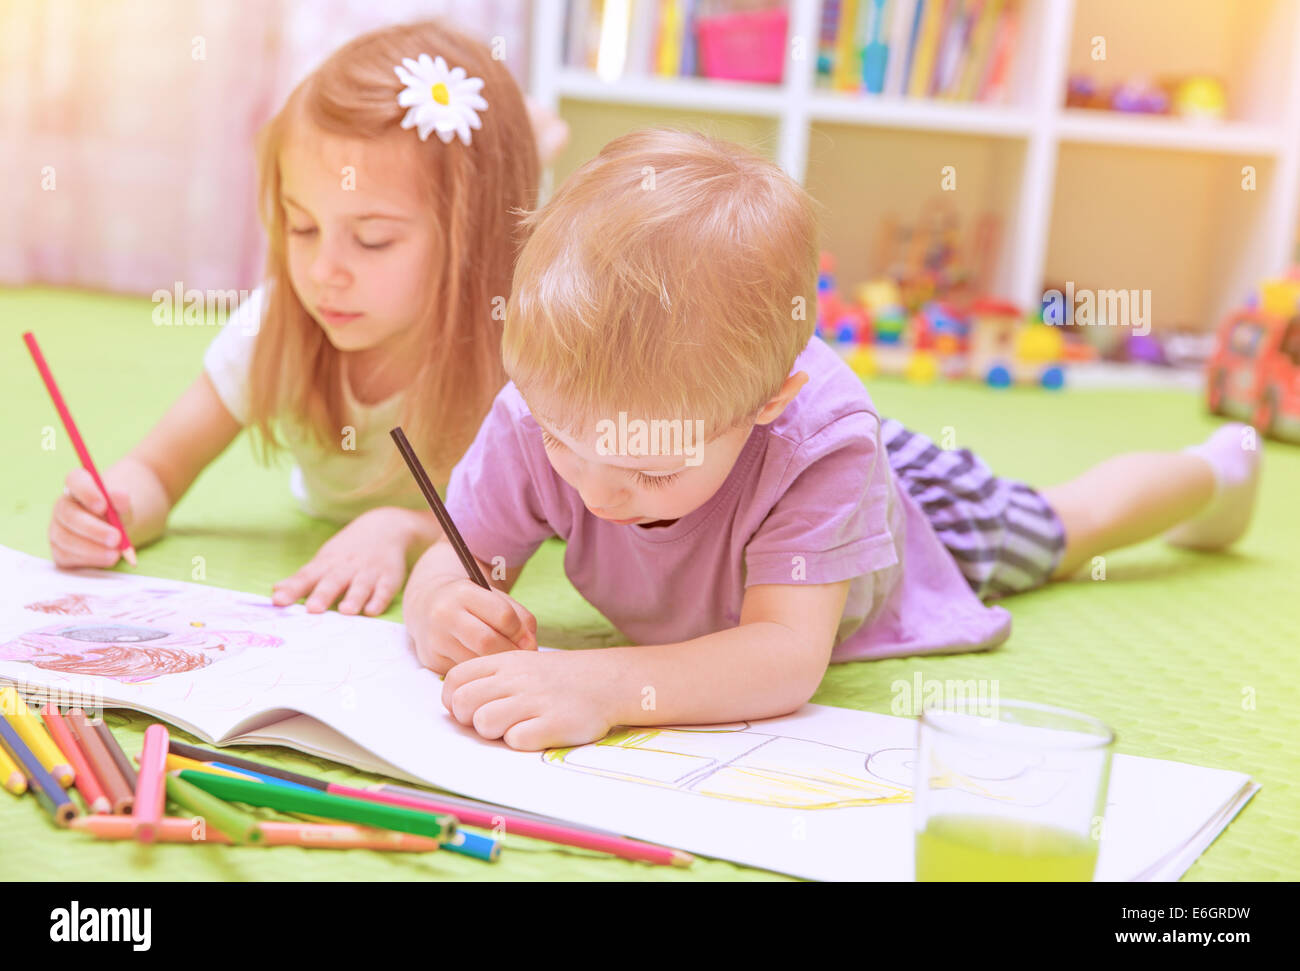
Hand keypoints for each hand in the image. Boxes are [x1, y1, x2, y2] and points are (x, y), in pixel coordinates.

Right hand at [49, 468, 132, 568]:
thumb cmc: (116, 514)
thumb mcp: (124, 507)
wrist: (114, 532)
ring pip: (66, 539)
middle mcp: (63, 506)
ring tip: (115, 554)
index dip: (87, 492)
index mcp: (78, 486)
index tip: (103, 506)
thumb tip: (122, 495)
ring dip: (92, 549)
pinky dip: (87, 560)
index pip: (75, 480)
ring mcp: (57, 528)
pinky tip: (106, 560)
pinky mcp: (58, 550)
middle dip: (93, 529)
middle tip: (116, 538)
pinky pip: (66, 556)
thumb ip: (121, 501)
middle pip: (69, 515)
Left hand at [272, 507, 418, 614]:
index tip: (278, 601)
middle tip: (313, 609)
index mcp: (327, 564)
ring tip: (346, 611)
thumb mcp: (324, 560)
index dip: (292, 589)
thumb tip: (275, 592)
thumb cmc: (348, 551)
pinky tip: (372, 611)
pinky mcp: (389, 578)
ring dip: (354, 598)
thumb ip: (302, 579)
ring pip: (360, 586)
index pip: (306, 577)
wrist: (385, 526)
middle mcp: (346, 568)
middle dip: (323, 595)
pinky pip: (385, 590)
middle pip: (333, 582)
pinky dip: (379, 600)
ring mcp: (369, 573)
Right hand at [409, 577, 536, 674]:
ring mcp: (435, 639)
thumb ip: (519, 617)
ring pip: (475, 662)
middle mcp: (444, 614)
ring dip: (495, 665)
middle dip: (510, 652)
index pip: (503, 615)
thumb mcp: (494, 597)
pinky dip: (479, 672)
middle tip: (521, 657)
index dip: (520, 631)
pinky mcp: (431, 659)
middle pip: (488, 643)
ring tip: (504, 661)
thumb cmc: (469, 602)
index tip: (526, 639)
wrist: (426, 604)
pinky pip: (464, 672)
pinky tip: (485, 666)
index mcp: (463, 592)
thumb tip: (530, 646)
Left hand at [441, 649, 615, 750]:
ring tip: (514, 727)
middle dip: (469, 720)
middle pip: (464, 703)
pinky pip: (516, 740)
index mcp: (505, 662)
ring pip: (485, 722)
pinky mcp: (553, 724)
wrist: (607, 681)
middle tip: (490, 723)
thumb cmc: (558, 678)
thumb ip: (490, 678)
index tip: (468, 710)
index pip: (455, 679)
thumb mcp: (522, 665)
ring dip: (494, 733)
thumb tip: (456, 703)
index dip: (453, 700)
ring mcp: (535, 700)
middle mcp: (516, 679)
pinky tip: (537, 732)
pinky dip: (522, 742)